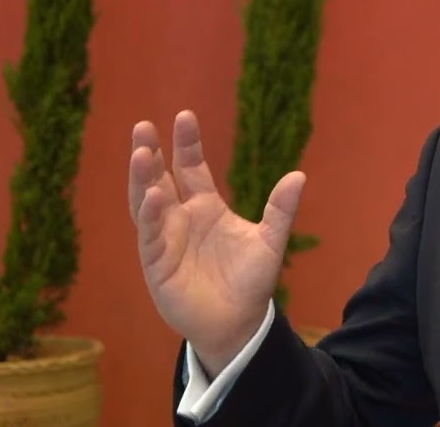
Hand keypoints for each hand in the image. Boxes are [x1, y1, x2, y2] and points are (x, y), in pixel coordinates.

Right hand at [128, 110, 305, 376]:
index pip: (192, 168)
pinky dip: (150, 214)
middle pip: (160, 178)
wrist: (238, 321)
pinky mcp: (156, 262)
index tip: (184, 116)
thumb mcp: (270, 240)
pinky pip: (150, 234)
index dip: (187, 144)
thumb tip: (298, 175)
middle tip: (143, 126)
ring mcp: (165, 238)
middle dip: (150, 154)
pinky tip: (153, 195)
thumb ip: (281, 209)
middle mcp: (181, 218)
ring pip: (147, 202)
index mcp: (207, 208)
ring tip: (141, 152)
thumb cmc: (250, 281)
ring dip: (142, 179)